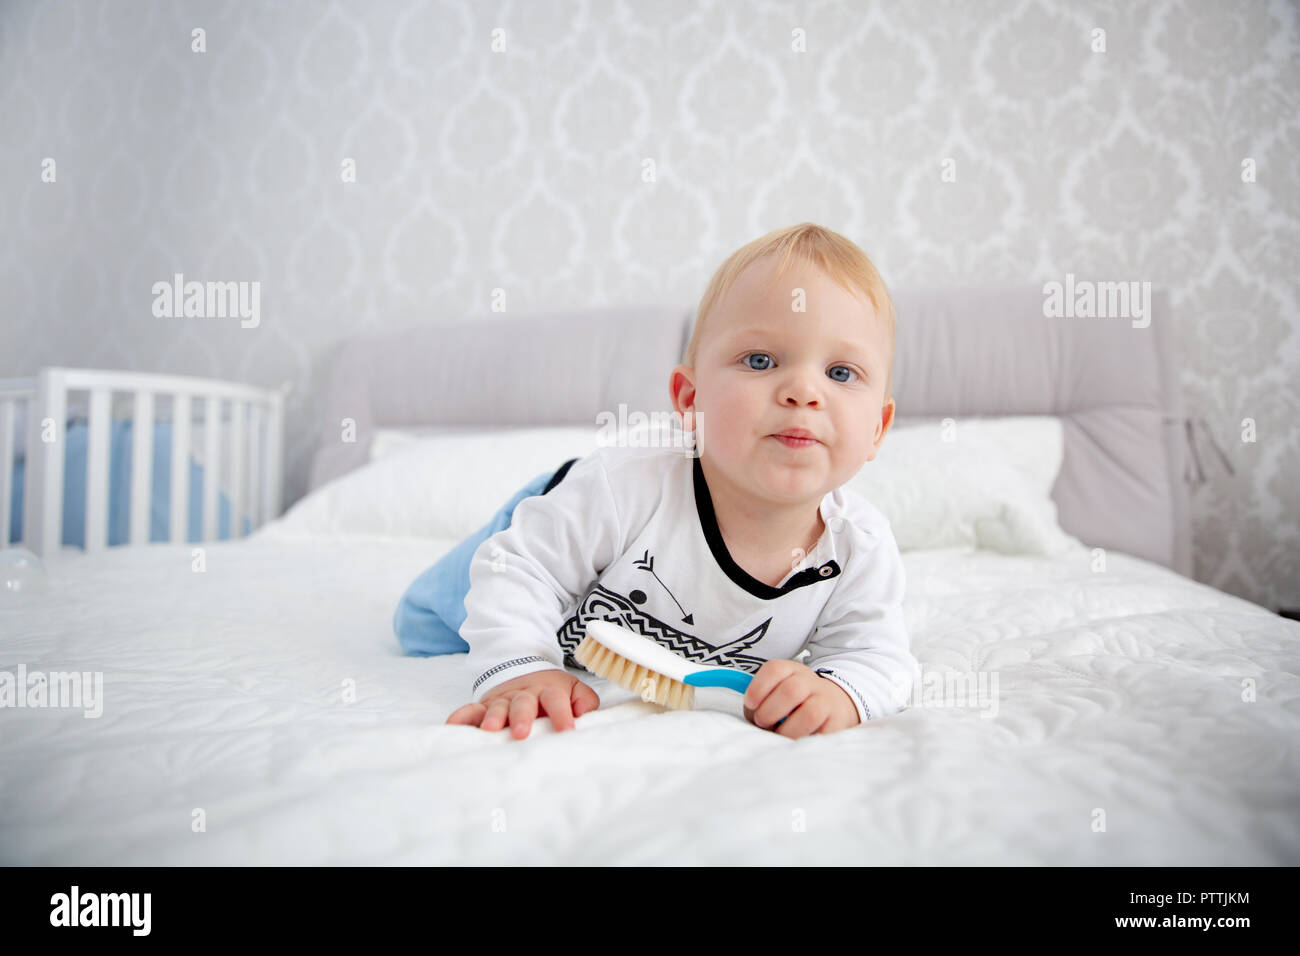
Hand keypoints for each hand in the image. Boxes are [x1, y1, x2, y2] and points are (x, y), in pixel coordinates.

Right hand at [446, 669, 599, 739]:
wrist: (525, 670)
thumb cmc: (553, 690)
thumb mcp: (574, 689)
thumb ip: (584, 701)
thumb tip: (585, 713)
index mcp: (549, 690)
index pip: (556, 700)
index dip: (562, 714)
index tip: (567, 731)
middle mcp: (524, 694)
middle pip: (523, 703)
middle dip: (521, 717)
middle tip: (521, 733)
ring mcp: (503, 699)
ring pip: (497, 706)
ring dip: (493, 717)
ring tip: (490, 730)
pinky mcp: (484, 706)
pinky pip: (470, 710)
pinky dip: (461, 717)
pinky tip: (452, 726)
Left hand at [742, 660, 860, 737]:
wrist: (836, 702)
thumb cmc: (797, 701)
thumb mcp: (779, 690)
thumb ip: (762, 700)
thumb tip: (752, 716)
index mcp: (792, 670)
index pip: (775, 669)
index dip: (758, 687)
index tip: (751, 704)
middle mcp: (810, 682)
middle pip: (791, 690)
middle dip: (770, 711)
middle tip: (763, 723)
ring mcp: (827, 701)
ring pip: (810, 713)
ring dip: (788, 729)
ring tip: (780, 735)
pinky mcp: (838, 722)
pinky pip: (823, 734)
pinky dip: (806, 740)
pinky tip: (797, 741)